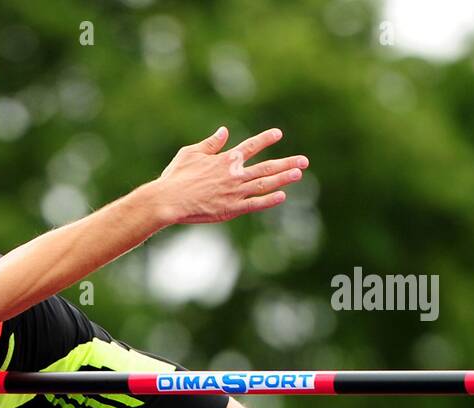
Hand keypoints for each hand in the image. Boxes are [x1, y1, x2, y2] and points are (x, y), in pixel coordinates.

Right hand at [154, 127, 307, 224]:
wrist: (170, 200)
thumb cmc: (176, 176)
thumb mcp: (191, 153)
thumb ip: (211, 143)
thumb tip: (224, 131)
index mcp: (225, 159)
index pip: (251, 146)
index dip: (266, 139)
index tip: (278, 134)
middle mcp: (235, 174)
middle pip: (266, 166)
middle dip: (287, 162)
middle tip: (304, 161)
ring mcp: (235, 192)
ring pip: (265, 183)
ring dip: (283, 178)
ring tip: (298, 174)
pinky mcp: (231, 209)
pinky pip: (255, 204)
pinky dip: (269, 200)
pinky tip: (282, 196)